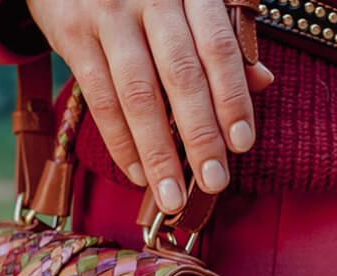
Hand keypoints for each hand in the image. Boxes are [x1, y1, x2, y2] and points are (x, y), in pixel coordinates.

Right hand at [26, 0, 273, 212]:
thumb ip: (221, 35)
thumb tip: (262, 81)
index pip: (219, 47)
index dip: (232, 98)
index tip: (242, 145)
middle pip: (181, 77)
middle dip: (200, 137)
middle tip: (214, 183)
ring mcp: (109, 15)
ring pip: (139, 95)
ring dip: (158, 153)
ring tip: (171, 196)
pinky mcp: (73, 34)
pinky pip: (99, 99)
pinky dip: (119, 142)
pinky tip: (137, 173)